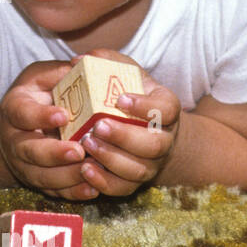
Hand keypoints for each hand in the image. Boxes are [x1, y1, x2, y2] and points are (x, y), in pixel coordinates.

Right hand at [0, 59, 96, 199]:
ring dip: (66, 176)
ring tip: (90, 170)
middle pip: (29, 151)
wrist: (15, 130)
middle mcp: (16, 140)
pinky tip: (92, 189)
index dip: (40, 115)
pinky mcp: (38, 181)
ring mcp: (25, 164)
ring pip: (42, 176)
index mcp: (15, 109)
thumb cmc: (35, 97)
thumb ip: (59, 72)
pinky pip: (53, 192)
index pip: (22, 113)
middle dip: (54, 153)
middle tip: (79, 150)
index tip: (63, 114)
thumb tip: (83, 62)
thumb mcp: (40, 77)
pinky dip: (72, 193)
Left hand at [72, 50, 180, 195]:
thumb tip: (79, 59)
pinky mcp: (135, 181)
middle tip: (98, 125)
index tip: (122, 99)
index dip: (146, 107)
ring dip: (112, 159)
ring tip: (87, 144)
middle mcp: (163, 139)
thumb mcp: (123, 73)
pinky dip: (105, 182)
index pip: (166, 109)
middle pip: (154, 144)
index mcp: (165, 109)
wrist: (142, 130)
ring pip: (138, 169)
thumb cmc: (128, 95)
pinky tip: (85, 170)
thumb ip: (105, 62)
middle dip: (125, 136)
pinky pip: (123, 188)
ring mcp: (151, 163)